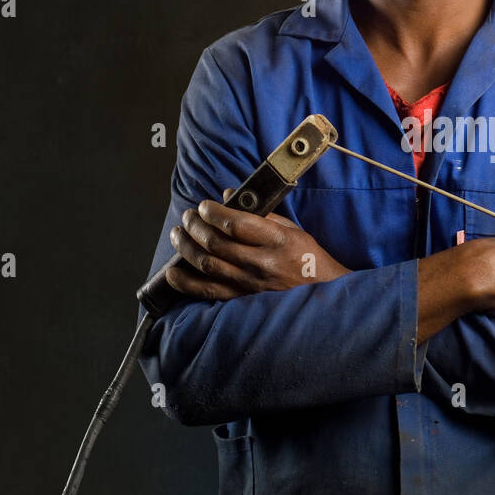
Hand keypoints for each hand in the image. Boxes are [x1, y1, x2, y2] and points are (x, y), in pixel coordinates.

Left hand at [165, 188, 350, 302]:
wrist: (321, 292)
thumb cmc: (306, 256)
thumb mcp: (291, 228)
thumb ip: (259, 212)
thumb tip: (228, 194)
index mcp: (276, 240)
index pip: (236, 223)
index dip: (214, 212)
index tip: (204, 205)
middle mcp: (261, 263)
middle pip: (216, 243)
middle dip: (195, 226)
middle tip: (188, 216)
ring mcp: (250, 284)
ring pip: (208, 265)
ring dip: (187, 247)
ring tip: (178, 234)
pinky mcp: (242, 299)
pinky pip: (209, 292)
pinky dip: (187, 283)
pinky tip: (173, 271)